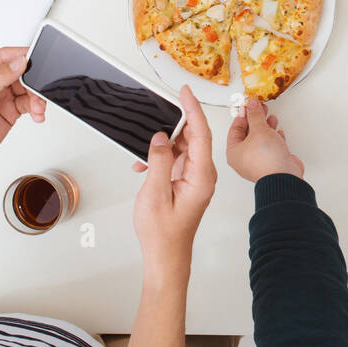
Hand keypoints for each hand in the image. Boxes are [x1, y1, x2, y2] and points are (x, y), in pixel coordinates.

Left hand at [0, 47, 44, 178]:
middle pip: (18, 72)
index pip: (2, 57)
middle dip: (32, 81)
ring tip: (37, 109)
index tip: (37, 60)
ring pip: (26, 88)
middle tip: (39, 91)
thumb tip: (18, 62)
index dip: (21, 56)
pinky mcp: (7, 111)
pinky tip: (36, 114)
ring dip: (35, 97)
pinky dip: (35, 108)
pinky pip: (27, 104)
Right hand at [130, 87, 215, 271]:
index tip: (185, 91)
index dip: (193, 109)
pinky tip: (144, 166)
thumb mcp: (155, 193)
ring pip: (183, 148)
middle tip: (160, 110)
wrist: (166, 255)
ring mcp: (196, 178)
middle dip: (175, 123)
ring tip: (144, 153)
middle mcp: (203, 174)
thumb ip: (159, 161)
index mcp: (202, 176)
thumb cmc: (163, 232)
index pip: (201, 133)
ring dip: (163, 145)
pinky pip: (176, 160)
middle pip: (193, 137)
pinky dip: (161, 158)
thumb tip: (160, 137)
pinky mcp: (187, 182)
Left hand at [225, 97, 303, 182]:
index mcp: (234, 152)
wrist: (284, 176)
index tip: (249, 105)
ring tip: (270, 118)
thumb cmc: (267, 160)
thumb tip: (252, 105)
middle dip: (256, 120)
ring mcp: (258, 162)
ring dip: (266, 127)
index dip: (243, 115)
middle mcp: (244, 158)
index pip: (235, 128)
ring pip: (260, 140)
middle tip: (260, 108)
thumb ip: (255, 115)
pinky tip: (278, 132)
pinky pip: (270, 147)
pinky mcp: (271, 163)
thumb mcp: (259, 130)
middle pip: (248, 134)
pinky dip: (274, 138)